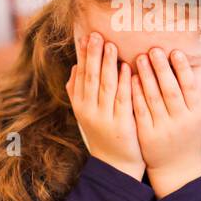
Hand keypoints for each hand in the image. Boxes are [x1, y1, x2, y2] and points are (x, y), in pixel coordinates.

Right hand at [68, 31, 142, 178]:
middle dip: (93, 55)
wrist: (116, 165)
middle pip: (91, 78)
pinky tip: (127, 68)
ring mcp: (105, 119)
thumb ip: (78, 93)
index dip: (83, 57)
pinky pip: (122, 100)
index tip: (86, 38)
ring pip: (105, 87)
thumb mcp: (87, 115)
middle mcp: (90, 111)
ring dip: (108, 65)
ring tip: (111, 45)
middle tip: (97, 35)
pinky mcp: (122, 126)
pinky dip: (123, 83)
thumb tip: (73, 68)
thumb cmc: (104, 135)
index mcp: (81, 106)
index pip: (80, 77)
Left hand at [131, 46, 200, 196]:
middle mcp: (180, 122)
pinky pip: (140, 110)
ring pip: (153, 99)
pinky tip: (130, 78)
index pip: (189, 88)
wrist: (177, 167)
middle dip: (162, 69)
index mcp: (197, 115)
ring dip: (146, 77)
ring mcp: (162, 129)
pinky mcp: (146, 135)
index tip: (175, 52)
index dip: (183, 70)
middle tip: (154, 49)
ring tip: (140, 58)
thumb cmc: (195, 136)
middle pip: (170, 91)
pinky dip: (135, 94)